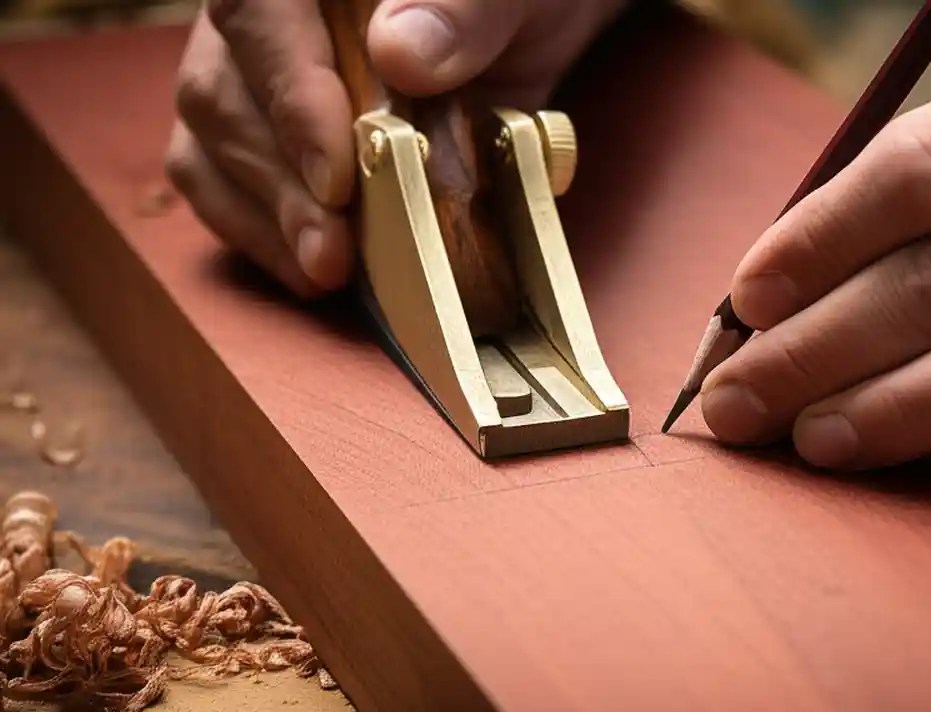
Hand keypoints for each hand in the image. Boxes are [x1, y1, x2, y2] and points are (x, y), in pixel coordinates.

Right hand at [165, 0, 622, 297]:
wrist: (524, 25)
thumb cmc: (519, 2)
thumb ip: (468, 11)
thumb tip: (400, 56)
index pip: (257, 12)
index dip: (290, 96)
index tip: (335, 174)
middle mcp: (266, 15)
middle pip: (223, 89)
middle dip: (280, 183)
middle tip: (332, 252)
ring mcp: (253, 71)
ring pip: (210, 140)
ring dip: (267, 217)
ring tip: (325, 269)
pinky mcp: (262, 130)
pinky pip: (219, 181)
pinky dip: (260, 232)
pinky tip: (309, 270)